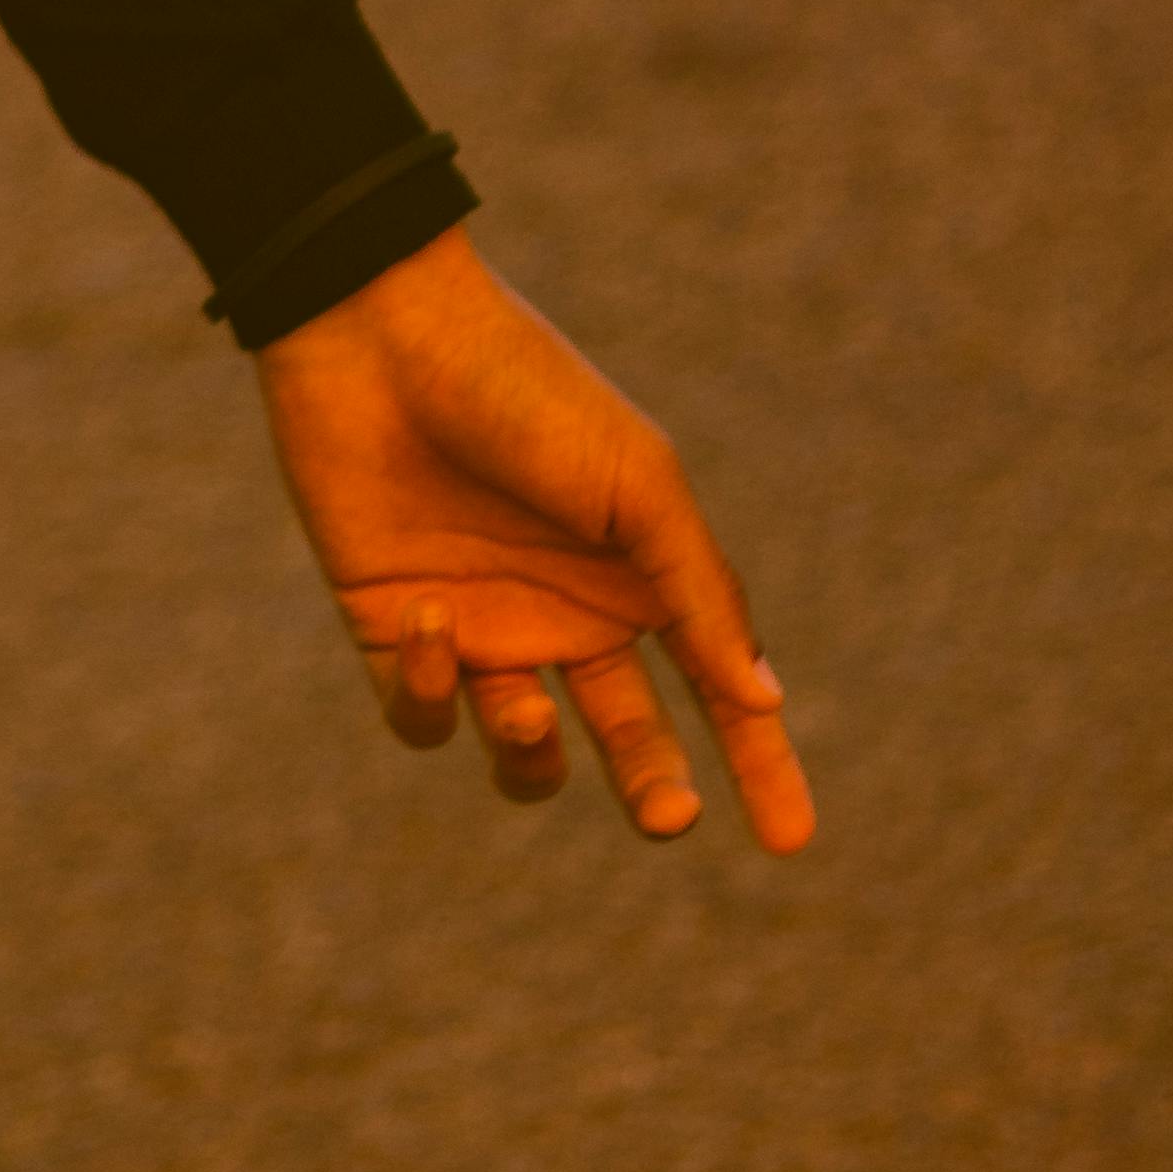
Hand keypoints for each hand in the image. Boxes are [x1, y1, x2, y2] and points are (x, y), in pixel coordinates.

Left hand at [253, 225, 814, 853]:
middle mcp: (563, 610)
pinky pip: (422, 716)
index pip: (714, 688)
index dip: (759, 761)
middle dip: (655, 790)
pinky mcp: (390, 628)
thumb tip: (765, 699)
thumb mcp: (636, 485)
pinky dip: (431, 694)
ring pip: (525, 750)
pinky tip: (430, 624)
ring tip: (524, 708)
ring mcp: (480, 624)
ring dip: (533, 754)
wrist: (380, 332)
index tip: (792, 839)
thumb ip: (698, 593)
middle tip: (668, 815)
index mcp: (636, 574)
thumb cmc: (523, 392)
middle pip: (629, 740)